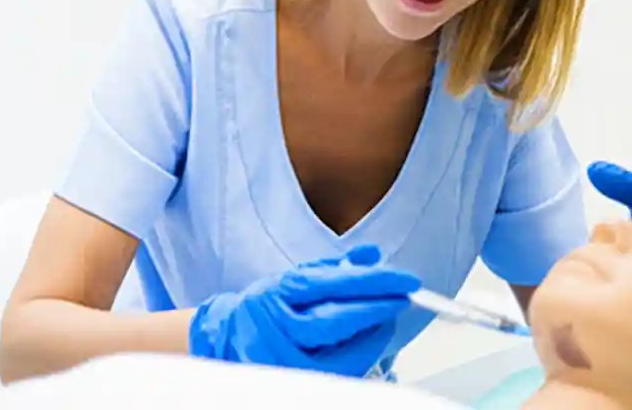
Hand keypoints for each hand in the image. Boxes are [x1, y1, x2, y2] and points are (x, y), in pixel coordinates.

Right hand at [188, 244, 419, 376]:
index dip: (376, 282)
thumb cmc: (266, 307)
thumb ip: (335, 267)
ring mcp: (282, 355)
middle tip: (403, 300)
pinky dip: (358, 360)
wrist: (224, 339)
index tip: (406, 281)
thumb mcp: (296, 279)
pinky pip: (334, 374)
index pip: (337, 283)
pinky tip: (369, 347)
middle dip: (378, 309)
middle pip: (338, 318)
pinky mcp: (288, 377)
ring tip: (385, 323)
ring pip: (338, 352)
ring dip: (372, 337)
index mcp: (282, 290)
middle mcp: (279, 322)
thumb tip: (372, 255)